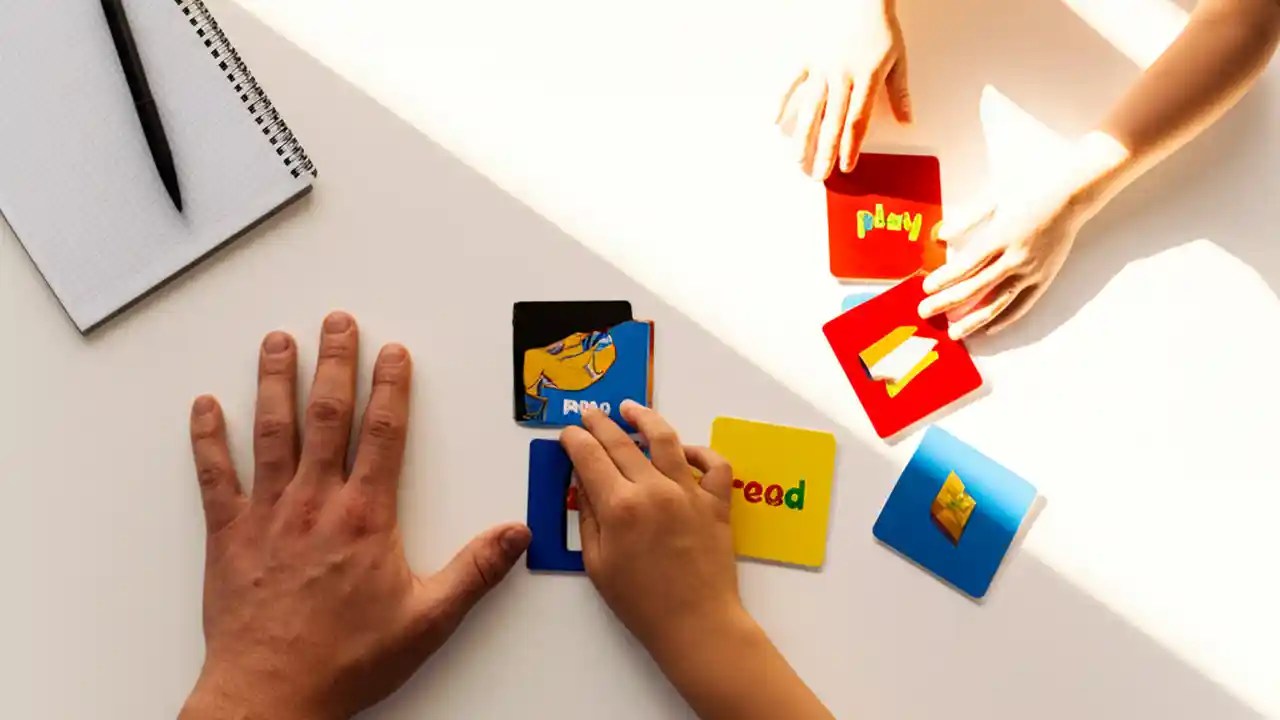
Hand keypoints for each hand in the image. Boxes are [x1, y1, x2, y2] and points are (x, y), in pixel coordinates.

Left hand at [180, 312, 530, 719]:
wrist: (272, 694)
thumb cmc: (345, 659)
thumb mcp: (427, 620)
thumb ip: (474, 572)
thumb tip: (515, 537)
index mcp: (365, 516)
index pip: (383, 434)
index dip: (391, 387)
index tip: (393, 353)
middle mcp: (315, 503)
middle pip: (328, 416)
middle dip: (335, 363)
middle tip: (337, 323)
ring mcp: (268, 514)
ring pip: (272, 432)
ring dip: (276, 382)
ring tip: (278, 342)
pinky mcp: (229, 534)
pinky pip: (215, 476)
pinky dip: (208, 438)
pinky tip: (206, 407)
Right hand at [561, 403, 833, 719]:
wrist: (696, 624)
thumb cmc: (641, 602)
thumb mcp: (597, 563)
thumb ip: (589, 517)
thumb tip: (582, 481)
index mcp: (619, 506)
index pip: (589, 456)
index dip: (575, 439)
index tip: (568, 432)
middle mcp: (653, 490)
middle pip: (621, 442)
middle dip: (600, 423)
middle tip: (590, 414)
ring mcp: (689, 492)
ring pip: (666, 439)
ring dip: (645, 418)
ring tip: (632, 409)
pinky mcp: (716, 502)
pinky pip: (714, 465)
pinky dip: (701, 452)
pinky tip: (685, 450)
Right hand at [776, 0, 910, 179]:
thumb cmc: (878, 24)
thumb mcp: (897, 57)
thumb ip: (899, 92)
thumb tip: (907, 120)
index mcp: (866, 77)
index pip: (857, 121)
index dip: (851, 147)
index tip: (847, 165)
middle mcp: (841, 76)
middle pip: (832, 122)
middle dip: (825, 152)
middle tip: (819, 174)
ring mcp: (820, 67)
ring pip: (810, 109)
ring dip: (803, 137)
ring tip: (798, 158)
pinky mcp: (804, 56)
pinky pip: (790, 82)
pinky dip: (780, 101)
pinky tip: (774, 121)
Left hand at [918, 186, 1091, 338]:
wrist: (1069, 202)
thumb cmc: (1028, 198)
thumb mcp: (993, 204)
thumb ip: (965, 223)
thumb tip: (939, 236)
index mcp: (1000, 238)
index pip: (966, 265)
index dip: (944, 279)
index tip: (926, 289)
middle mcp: (1014, 259)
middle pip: (975, 287)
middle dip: (947, 302)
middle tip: (925, 312)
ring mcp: (1030, 273)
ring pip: (997, 304)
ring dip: (973, 321)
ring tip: (954, 333)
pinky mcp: (1043, 281)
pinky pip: (1021, 306)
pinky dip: (1003, 320)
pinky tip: (987, 329)